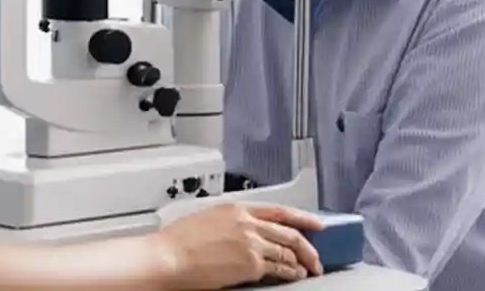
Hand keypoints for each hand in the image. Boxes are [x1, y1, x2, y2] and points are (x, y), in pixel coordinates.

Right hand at [156, 202, 323, 288]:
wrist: (169, 258)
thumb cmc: (178, 241)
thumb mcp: (208, 218)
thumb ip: (231, 222)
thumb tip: (245, 233)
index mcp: (237, 208)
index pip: (279, 211)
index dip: (302, 218)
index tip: (316, 223)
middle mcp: (248, 223)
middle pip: (290, 233)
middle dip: (308, 247)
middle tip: (316, 256)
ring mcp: (252, 243)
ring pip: (288, 251)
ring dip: (301, 262)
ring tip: (307, 270)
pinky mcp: (251, 264)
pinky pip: (280, 268)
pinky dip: (291, 273)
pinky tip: (294, 276)